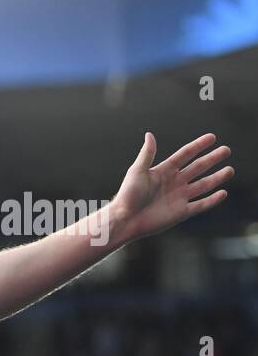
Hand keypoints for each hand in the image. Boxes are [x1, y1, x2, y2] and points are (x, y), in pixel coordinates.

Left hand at [111, 132, 231, 241]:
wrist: (125, 220)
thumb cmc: (127, 195)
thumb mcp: (137, 171)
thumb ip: (147, 154)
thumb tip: (149, 134)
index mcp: (164, 171)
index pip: (185, 155)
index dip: (198, 146)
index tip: (212, 137)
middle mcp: (174, 182)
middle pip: (198, 167)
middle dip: (212, 159)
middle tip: (226, 150)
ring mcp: (179, 197)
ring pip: (203, 185)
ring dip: (217, 178)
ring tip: (230, 170)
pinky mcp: (181, 212)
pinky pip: (201, 205)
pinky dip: (212, 200)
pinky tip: (223, 193)